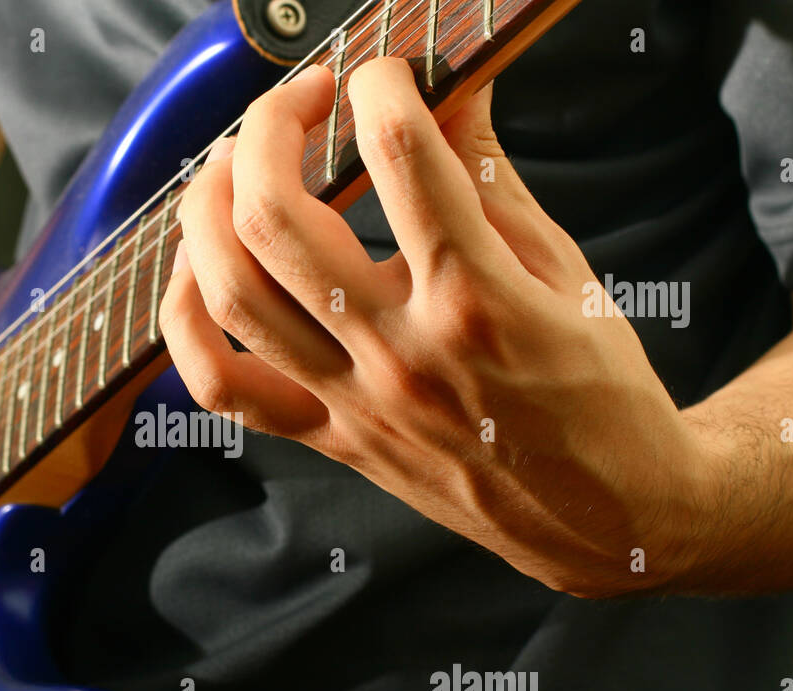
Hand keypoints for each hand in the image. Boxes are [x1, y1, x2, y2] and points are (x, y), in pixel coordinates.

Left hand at [161, 61, 712, 597]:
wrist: (605, 516)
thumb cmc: (599, 393)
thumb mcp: (566, 269)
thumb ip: (491, 176)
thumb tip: (450, 87)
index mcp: (479, 299)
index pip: (399, 156)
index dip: (380, 85)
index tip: (385, 73)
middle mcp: (402, 353)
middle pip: (277, 221)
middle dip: (267, 131)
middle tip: (295, 102)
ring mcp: (355, 403)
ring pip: (231, 297)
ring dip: (209, 210)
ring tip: (232, 168)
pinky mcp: (332, 441)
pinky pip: (223, 386)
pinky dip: (187, 323)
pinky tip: (200, 272)